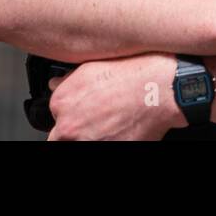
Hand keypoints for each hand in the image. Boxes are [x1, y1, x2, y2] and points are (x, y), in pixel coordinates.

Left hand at [47, 53, 184, 140]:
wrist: (160, 87)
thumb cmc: (132, 72)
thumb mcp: (93, 65)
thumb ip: (68, 79)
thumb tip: (56, 84)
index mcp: (61, 103)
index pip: (57, 119)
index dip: (72, 115)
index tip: (83, 114)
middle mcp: (69, 128)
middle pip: (64, 137)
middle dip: (78, 130)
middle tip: (99, 121)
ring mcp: (89, 143)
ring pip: (85, 142)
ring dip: (95, 137)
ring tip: (113, 124)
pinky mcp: (110, 150)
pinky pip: (106, 147)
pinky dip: (113, 140)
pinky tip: (123, 129)